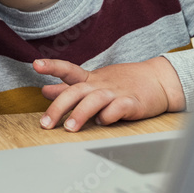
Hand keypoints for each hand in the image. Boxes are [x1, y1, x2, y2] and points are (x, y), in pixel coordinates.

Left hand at [34, 57, 185, 131]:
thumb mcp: (94, 83)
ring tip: (70, 128)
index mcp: (90, 80)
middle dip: (59, 107)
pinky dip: (109, 115)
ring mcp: (117, 93)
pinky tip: (103, 122)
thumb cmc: (123, 84)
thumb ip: (69, 87)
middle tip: (45, 124)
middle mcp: (101, 84)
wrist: (159, 81)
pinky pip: (119, 108)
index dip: (52, 66)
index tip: (35, 64)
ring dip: (81, 113)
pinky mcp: (132, 103)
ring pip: (95, 100)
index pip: (68, 70)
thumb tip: (44, 90)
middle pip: (76, 91)